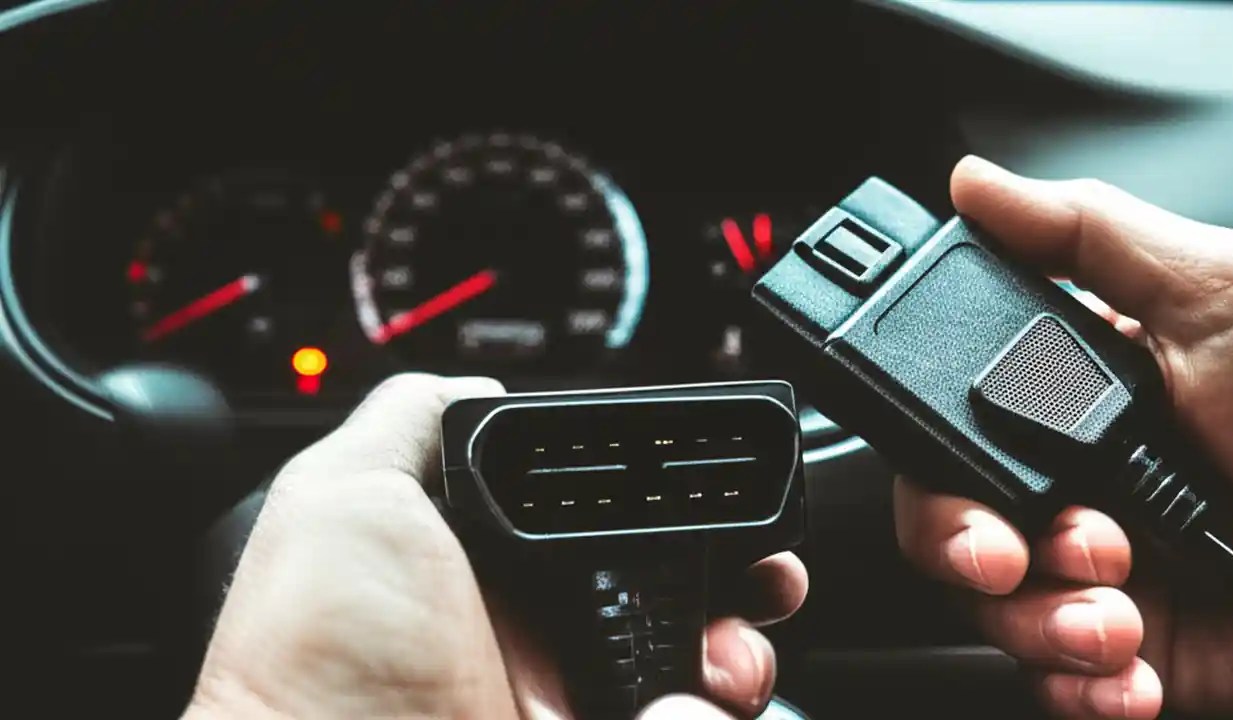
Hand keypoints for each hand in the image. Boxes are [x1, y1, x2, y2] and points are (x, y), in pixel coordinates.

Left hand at [182, 374, 807, 719]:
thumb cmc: (314, 652)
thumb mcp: (344, 495)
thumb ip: (413, 422)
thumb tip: (480, 387)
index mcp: (496, 564)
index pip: (612, 519)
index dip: (674, 505)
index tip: (724, 497)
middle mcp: (543, 632)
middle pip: (677, 589)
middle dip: (739, 575)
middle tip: (762, 577)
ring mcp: (574, 702)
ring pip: (703, 669)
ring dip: (739, 651)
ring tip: (725, 653)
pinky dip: (704, 713)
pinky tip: (675, 706)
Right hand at [895, 156, 1232, 717]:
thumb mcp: (1220, 292)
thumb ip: (1083, 236)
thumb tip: (976, 187)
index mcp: (1078, 400)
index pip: (954, 434)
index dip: (940, 473)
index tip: (977, 499)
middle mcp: (1081, 484)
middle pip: (952, 528)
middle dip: (973, 552)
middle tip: (1034, 556)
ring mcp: (1113, 572)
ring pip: (999, 613)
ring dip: (1040, 626)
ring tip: (1121, 618)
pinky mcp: (1154, 651)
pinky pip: (1064, 683)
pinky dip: (1079, 689)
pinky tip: (1129, 673)